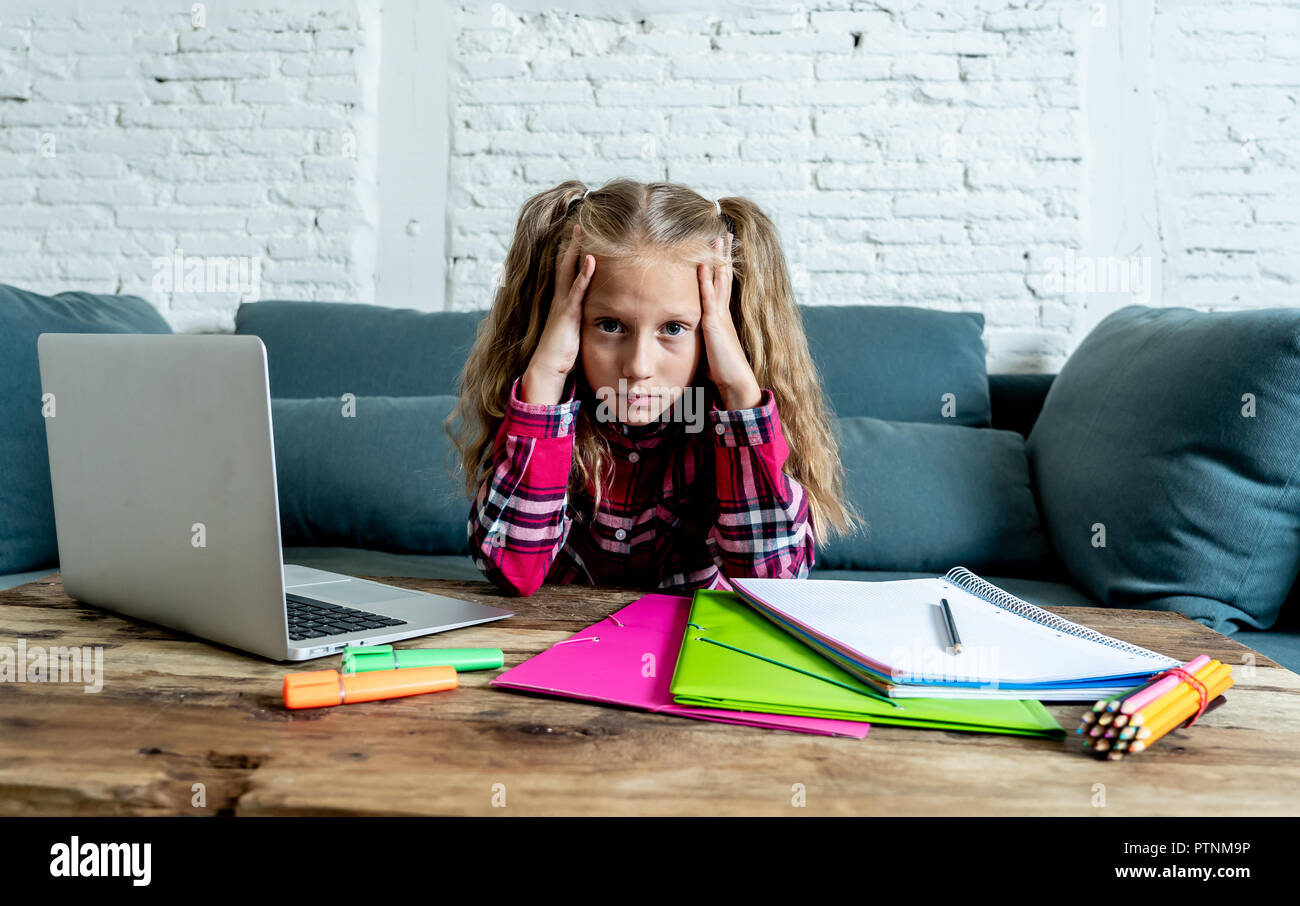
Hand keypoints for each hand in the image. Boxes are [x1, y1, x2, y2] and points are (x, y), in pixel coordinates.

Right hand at [523, 224, 594, 404]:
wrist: (548, 367)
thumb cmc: (562, 352)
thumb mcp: (574, 330)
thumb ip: (580, 318)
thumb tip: (595, 314)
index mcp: (562, 301)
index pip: (567, 271)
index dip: (573, 254)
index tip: (580, 236)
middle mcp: (559, 298)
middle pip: (564, 264)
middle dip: (571, 244)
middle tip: (579, 223)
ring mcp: (562, 304)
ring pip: (568, 271)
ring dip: (575, 251)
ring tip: (582, 232)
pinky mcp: (567, 313)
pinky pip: (576, 290)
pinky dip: (583, 274)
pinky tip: (591, 260)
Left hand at [698, 232, 761, 409]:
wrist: (735, 382)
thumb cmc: (722, 369)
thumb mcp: (709, 347)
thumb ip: (701, 335)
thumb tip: (690, 332)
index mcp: (721, 316)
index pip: (721, 285)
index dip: (721, 266)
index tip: (720, 249)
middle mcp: (722, 311)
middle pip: (723, 276)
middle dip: (724, 255)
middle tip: (724, 233)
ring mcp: (719, 315)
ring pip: (719, 281)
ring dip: (718, 259)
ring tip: (718, 238)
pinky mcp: (714, 323)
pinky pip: (709, 297)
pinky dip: (707, 279)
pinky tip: (704, 264)